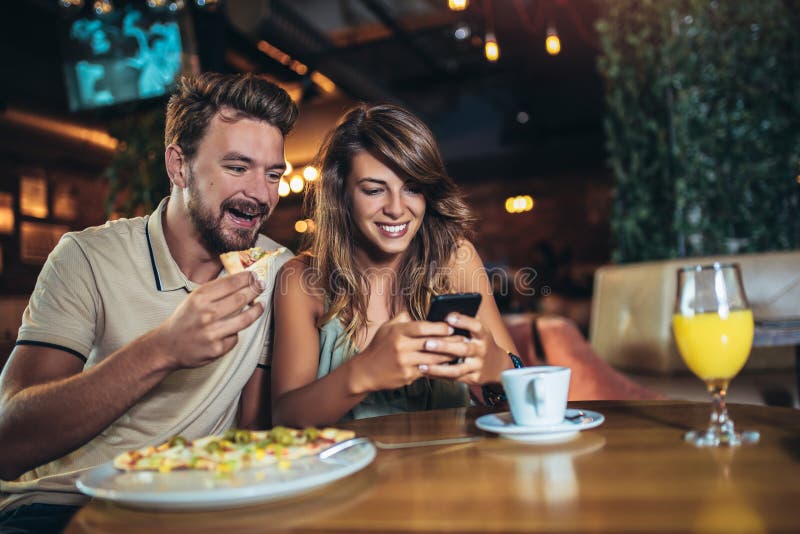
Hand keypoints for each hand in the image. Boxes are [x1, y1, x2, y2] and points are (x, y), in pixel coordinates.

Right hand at [150, 271, 264, 369]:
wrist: (167, 346)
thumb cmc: (184, 320)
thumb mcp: (193, 299)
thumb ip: (214, 291)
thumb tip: (241, 281)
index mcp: (199, 298)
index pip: (230, 283)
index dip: (246, 278)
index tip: (254, 275)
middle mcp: (206, 314)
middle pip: (240, 299)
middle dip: (255, 290)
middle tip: (262, 286)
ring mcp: (212, 332)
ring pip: (244, 319)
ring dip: (256, 311)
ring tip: (260, 305)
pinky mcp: (217, 348)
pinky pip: (235, 337)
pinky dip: (234, 332)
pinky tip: (231, 330)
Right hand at [350, 312, 454, 392]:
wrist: (366, 371)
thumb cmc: (378, 347)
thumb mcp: (386, 328)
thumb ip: (402, 318)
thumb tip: (419, 310)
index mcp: (398, 332)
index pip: (422, 327)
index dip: (438, 327)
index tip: (451, 326)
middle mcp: (401, 347)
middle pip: (431, 343)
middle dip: (449, 341)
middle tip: (463, 340)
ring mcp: (405, 362)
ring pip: (433, 358)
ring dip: (448, 356)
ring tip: (460, 352)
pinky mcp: (407, 376)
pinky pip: (427, 370)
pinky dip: (439, 367)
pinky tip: (448, 365)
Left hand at [420, 313, 506, 384]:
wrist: (497, 366)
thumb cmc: (480, 343)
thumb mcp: (479, 331)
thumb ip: (465, 322)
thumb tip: (443, 311)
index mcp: (483, 335)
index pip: (476, 326)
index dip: (463, 321)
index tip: (448, 317)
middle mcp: (481, 351)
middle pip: (463, 349)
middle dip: (445, 347)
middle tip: (427, 343)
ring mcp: (477, 366)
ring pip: (457, 369)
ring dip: (438, 368)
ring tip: (422, 365)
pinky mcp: (473, 379)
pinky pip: (453, 378)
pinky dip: (439, 375)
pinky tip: (426, 372)